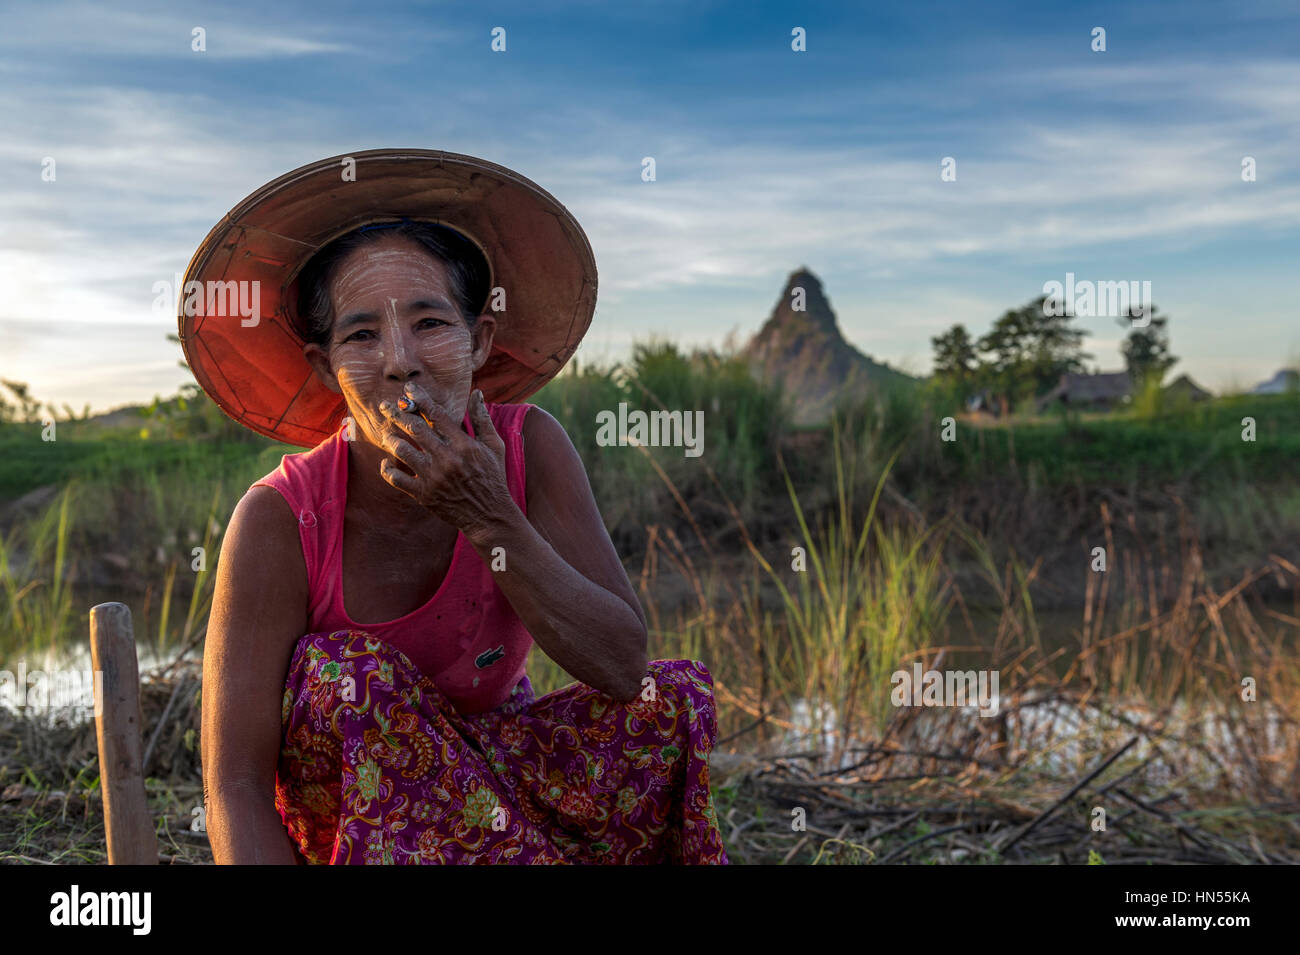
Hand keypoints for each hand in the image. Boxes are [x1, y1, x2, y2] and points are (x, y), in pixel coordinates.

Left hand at [377, 382, 514, 537]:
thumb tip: (476, 393)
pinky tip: (387, 462)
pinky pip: (396, 478)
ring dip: (390, 438)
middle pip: (415, 429)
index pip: (436, 415)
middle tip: (385, 405)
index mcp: (463, 445)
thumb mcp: (494, 446)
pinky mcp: (423, 495)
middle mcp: (446, 459)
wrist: (488, 515)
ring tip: (386, 433)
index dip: (420, 399)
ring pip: (402, 450)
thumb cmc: (493, 477)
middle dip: (397, 413)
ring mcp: (433, 478)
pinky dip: (387, 469)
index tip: (408, 389)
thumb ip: (482, 419)